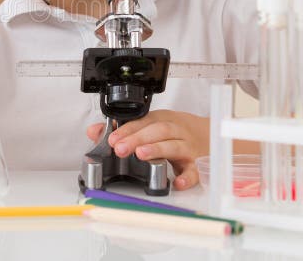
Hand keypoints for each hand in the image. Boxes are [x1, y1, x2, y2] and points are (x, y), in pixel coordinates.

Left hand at [86, 110, 209, 189]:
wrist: (208, 135)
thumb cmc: (173, 132)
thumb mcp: (149, 125)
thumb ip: (121, 130)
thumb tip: (94, 131)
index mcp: (161, 121)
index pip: (143, 122)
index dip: (127, 130)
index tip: (112, 139)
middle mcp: (175, 132)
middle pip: (158, 131)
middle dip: (137, 138)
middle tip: (120, 149)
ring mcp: (187, 148)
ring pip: (174, 146)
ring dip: (157, 149)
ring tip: (141, 155)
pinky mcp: (196, 165)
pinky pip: (194, 171)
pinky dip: (187, 177)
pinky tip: (176, 182)